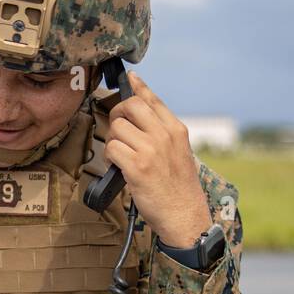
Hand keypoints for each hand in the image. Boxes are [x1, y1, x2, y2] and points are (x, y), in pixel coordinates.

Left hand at [105, 71, 212, 246]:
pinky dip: (110, 158)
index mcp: (176, 130)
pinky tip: (117, 167)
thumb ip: (163, 135)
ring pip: (117, 128)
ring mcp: (151, 150)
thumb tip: (141, 121)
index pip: (153, 100)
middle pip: (130, 106)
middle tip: (118, 133)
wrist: (184, 216)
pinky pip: (112, 149)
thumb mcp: (179, 153)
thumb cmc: (179, 189)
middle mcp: (164, 135)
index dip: (138, 87)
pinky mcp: (137, 167)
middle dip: (117, 116)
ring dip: (112, 141)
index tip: (130, 78)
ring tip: (119, 156)